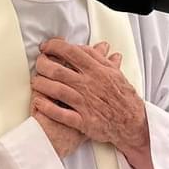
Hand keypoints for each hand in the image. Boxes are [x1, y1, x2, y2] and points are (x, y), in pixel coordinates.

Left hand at [30, 38, 148, 153]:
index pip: (71, 52)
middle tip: (38, 64)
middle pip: (58, 70)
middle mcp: (89, 85)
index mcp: (97, 70)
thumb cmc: (122, 96)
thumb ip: (97, 58)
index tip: (46, 47)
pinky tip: (38, 103)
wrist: (132, 122)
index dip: (54, 46)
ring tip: (35, 82)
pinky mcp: (84, 121)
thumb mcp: (113, 72)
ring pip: (57, 90)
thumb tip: (81, 46)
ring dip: (41, 84)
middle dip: (43, 64)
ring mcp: (85, 103)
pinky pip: (61, 114)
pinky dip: (47, 108)